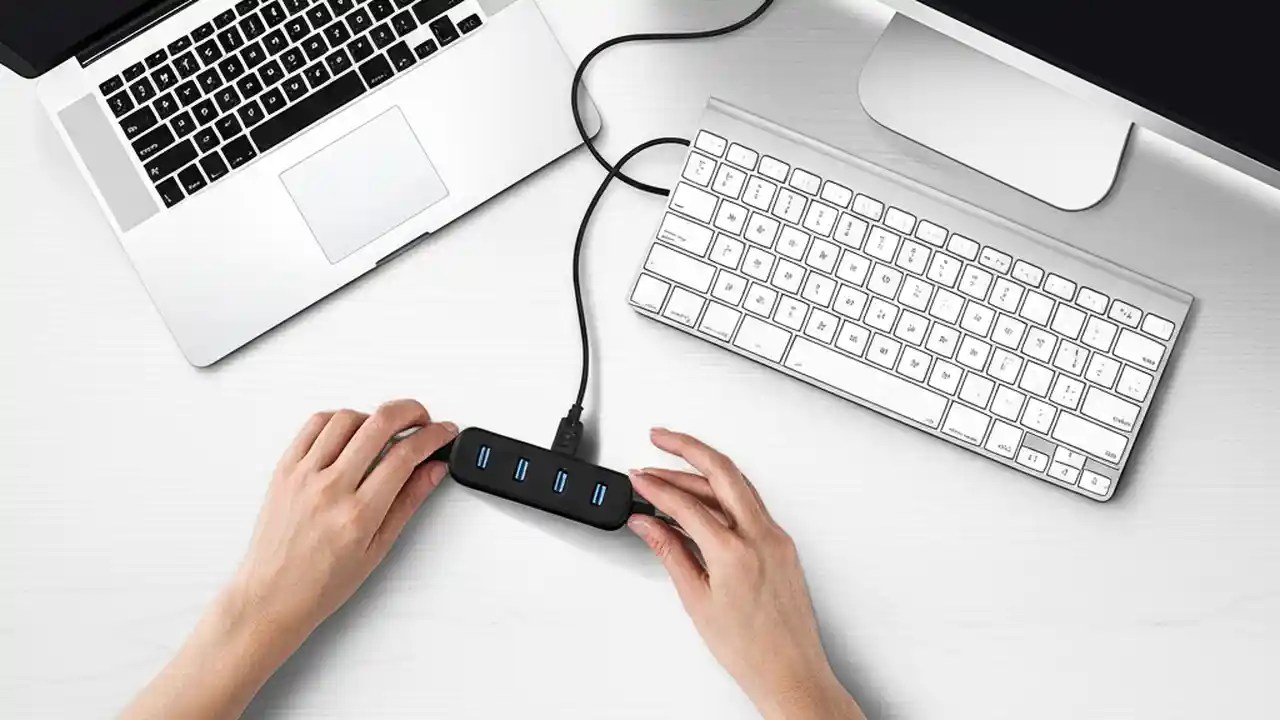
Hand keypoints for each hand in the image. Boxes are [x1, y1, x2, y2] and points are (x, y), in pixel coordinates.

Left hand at [123, 400, 457, 719]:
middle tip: (422, 419)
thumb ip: (408, 502)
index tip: (444, 432)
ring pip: (347, 417)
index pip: (405, 455)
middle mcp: (330, 488)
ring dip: (374, 416)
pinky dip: (339, 419)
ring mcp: (304, 475)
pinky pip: (313, 425)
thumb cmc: (321, 582)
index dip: (433, 436)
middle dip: (411, 411)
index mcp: (358, 514)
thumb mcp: (378, 548)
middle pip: (379, 423)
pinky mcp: (284, 469)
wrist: (271, 595)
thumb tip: (432, 470)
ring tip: (385, 431)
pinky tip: (350, 431)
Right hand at [627, 429, 862, 719]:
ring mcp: (776, 537)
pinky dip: (722, 493)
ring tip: (671, 470)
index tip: (637, 479)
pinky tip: (701, 498)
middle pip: (721, 471)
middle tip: (658, 438)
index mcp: (735, 552)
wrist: (791, 672)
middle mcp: (762, 537)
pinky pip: (750, 504)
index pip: (686, 503)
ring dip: (703, 470)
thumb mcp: (696, 600)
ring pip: (737, 484)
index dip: (656, 487)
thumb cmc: (750, 650)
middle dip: (687, 448)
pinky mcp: (783, 544)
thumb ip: (670, 553)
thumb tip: (647, 524)